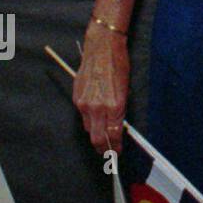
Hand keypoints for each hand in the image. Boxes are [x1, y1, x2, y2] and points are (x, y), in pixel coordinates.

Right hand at [73, 22, 129, 153]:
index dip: (116, 146)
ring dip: (96, 134)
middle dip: (103, 149)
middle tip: (109, 155)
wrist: (102, 47)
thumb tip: (118, 125)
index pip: (114, 134)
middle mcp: (98, 107)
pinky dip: (90, 120)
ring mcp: (85, 104)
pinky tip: (96, 119)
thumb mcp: (126, 88)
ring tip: (104, 138)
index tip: (118, 152)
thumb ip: (120, 109)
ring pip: (89, 128)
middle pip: (98, 138)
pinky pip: (83, 116)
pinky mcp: (77, 98)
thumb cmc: (119, 64)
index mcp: (115, 105)